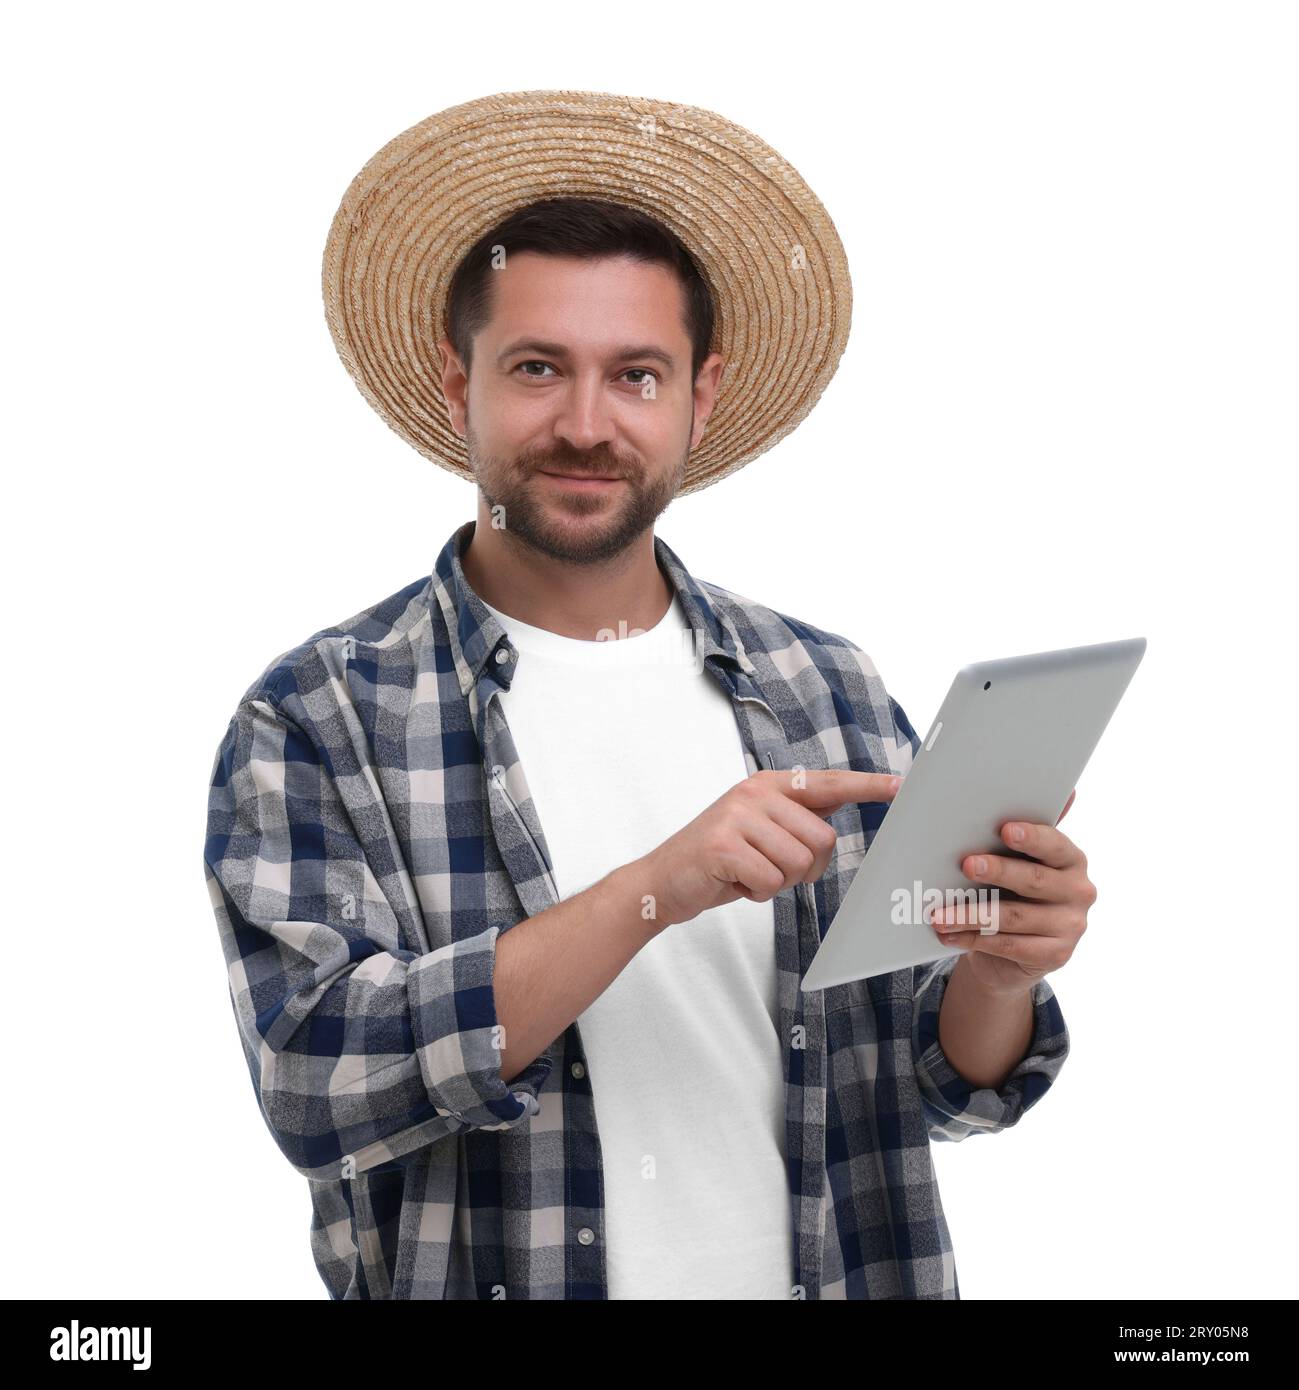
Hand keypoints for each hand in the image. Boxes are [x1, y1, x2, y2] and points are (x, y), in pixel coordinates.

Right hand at [637, 768, 901, 926]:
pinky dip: (757, 893)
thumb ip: (794, 817)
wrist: (661, 882)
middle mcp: (754, 793)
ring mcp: (737, 817)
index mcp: (767, 786)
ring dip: (778, 882)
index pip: (827, 783)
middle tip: (769, 870)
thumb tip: (838, 807)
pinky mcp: (724, 846)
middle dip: (803, 868)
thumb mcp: (758, 829)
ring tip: (748, 874)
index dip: (867, 786)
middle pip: (821, 839)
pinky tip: (734, 882)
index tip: (900, 786)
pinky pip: (772, 881)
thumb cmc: (717, 860)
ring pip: (799, 863)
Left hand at [926, 789, 1093, 993]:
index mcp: (1070, 858)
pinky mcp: (1055, 955)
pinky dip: (974, 939)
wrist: (1012, 951)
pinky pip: (1009, 945)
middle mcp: (1078, 890)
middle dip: (998, 871)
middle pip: (1034, 879)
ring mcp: (1070, 925)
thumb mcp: (1009, 861)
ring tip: (939, 913)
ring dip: (971, 913)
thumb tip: (911, 783)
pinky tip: (947, 934)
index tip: (1005, 829)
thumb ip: (996, 828)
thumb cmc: (1006, 890)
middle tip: (966, 864)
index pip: (1054, 844)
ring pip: (1014, 917)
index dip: (1032, 837)